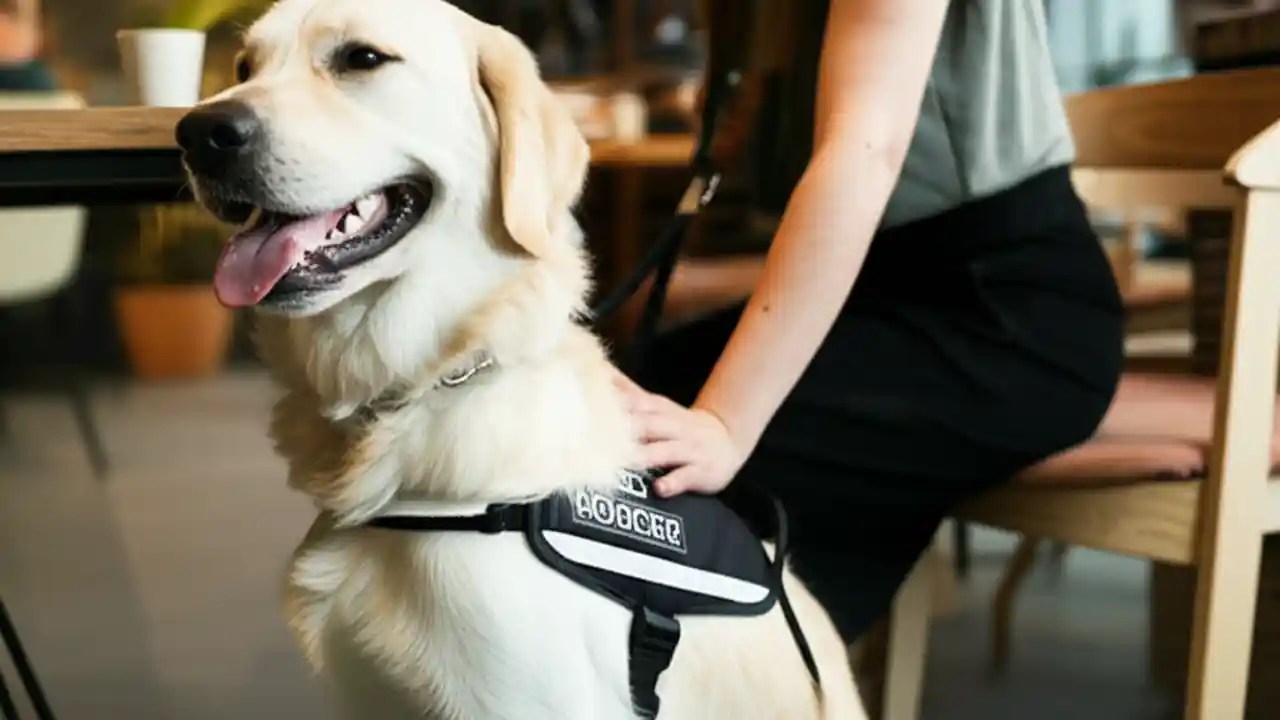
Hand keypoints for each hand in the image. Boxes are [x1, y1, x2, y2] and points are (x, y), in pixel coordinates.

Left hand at [611, 370, 746, 497]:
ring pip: (666, 451)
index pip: (637, 403)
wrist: (727, 440)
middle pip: (649, 424)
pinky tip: (659, 488)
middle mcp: (674, 426)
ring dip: (647, 456)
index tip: (591, 408)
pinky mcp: (700, 471)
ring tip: (628, 462)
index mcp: (660, 410)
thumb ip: (630, 393)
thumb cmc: (680, 425)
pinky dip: (673, 482)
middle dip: (627, 429)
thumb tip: (601, 373)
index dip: (616, 404)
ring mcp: (689, 449)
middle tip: (599, 438)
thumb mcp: (658, 406)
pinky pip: (686, 477)